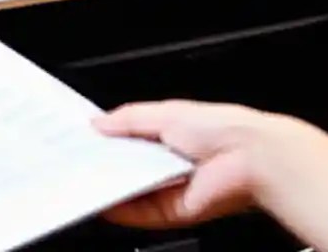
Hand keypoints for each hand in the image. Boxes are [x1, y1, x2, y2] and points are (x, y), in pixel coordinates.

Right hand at [94, 101, 292, 226]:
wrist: (250, 156)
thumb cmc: (221, 126)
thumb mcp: (166, 113)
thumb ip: (129, 119)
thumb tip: (98, 123)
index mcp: (171, 133)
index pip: (130, 140)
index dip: (106, 141)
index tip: (82, 142)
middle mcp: (171, 162)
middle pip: (128, 168)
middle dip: (104, 166)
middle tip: (77, 163)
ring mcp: (172, 188)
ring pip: (133, 193)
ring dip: (110, 189)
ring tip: (84, 182)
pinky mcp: (176, 212)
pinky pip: (143, 215)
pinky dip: (123, 211)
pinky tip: (104, 204)